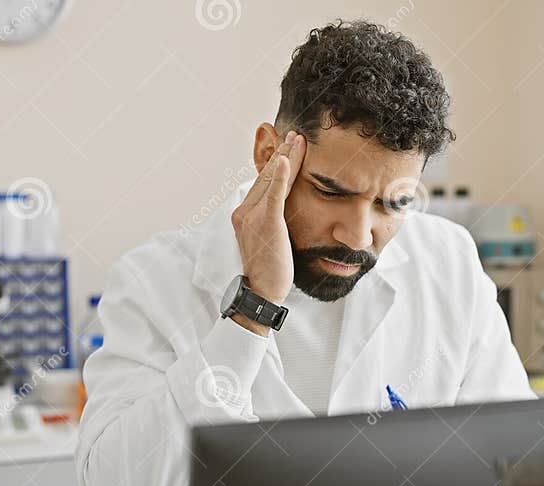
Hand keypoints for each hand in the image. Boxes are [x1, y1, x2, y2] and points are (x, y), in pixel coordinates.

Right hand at [231, 130, 306, 306]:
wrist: (261, 292)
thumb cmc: (270, 271)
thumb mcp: (269, 239)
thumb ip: (271, 220)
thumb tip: (283, 209)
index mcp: (244, 214)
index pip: (263, 182)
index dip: (276, 163)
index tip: (288, 147)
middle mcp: (244, 211)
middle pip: (267, 175)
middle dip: (282, 153)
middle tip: (296, 134)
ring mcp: (252, 216)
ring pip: (272, 179)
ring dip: (287, 156)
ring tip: (298, 139)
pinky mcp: (266, 222)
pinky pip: (275, 193)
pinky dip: (281, 174)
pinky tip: (288, 158)